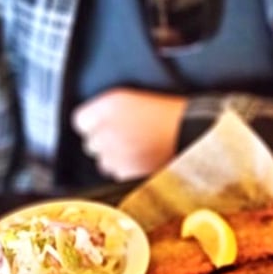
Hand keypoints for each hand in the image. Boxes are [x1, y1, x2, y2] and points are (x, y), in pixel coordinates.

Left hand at [70, 89, 187, 179]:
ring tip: (137, 147)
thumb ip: (104, 110)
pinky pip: (117, 174)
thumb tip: (87, 123)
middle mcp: (109, 129)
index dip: (92, 124)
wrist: (193, 132)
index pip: (79, 121)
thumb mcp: (132, 99)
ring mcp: (117, 154)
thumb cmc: (168, 115)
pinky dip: (127, 170)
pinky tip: (142, 159)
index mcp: (110, 105)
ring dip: (115, 157)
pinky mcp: (127, 172)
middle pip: (90, 143)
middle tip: (127, 135)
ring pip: (103, 162)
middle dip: (104, 141)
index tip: (103, 125)